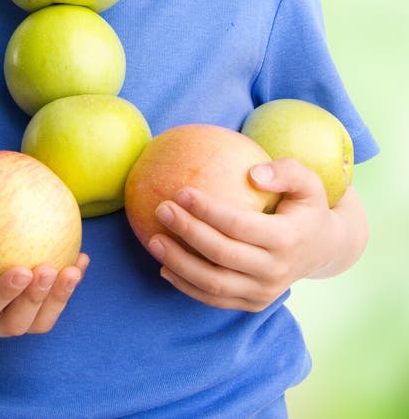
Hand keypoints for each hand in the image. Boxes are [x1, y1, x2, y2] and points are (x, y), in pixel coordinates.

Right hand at [0, 237, 88, 338]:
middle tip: (48, 268)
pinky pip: (48, 300)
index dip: (4, 295)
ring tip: (74, 268)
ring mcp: (6, 318)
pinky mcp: (22, 306)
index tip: (23, 270)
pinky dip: (67, 282)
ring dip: (59, 297)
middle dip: (36, 299)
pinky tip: (82, 257)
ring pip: (38, 320)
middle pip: (16, 323)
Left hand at [147, 158, 340, 311]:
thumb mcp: (309, 182)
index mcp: (288, 239)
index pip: (240, 226)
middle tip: (161, 209)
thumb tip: (254, 174)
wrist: (323, 249)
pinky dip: (186, 285)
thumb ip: (286, 171)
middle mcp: (276, 271)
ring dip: (179, 263)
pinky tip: (164, 265)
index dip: (208, 211)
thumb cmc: (307, 206)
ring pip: (213, 283)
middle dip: (187, 231)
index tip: (181, 191)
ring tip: (153, 240)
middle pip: (222, 254)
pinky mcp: (253, 304)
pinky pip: (214, 299)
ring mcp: (264, 292)